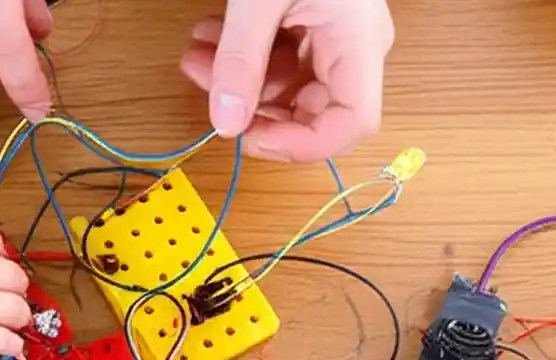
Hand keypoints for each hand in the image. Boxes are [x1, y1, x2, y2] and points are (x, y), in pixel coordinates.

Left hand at [180, 0, 393, 162]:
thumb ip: (240, 60)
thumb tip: (225, 120)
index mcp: (360, 40)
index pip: (351, 124)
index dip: (302, 146)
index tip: (251, 140)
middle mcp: (356, 43)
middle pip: (314, 109)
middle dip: (255, 107)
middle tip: (209, 99)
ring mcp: (335, 31)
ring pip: (289, 81)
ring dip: (239, 78)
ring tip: (195, 57)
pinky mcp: (314, 17)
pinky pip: (281, 53)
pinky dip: (243, 53)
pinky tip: (209, 36)